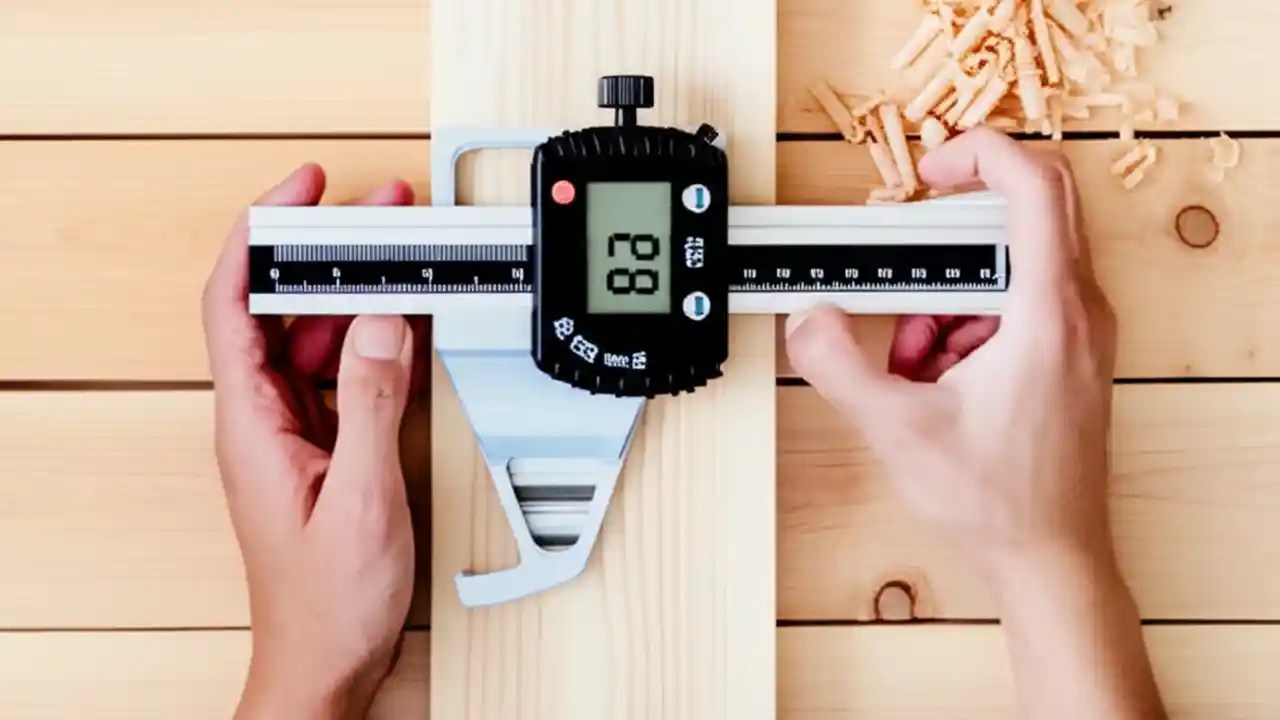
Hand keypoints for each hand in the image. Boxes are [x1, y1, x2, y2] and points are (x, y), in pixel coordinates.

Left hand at [202, 163, 423, 718]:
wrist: (326, 663)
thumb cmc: (327, 602)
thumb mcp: (361, 497)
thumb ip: (375, 404)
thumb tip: (386, 324)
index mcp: (252, 424)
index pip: (234, 303)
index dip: (258, 237)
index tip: (297, 193)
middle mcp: (264, 421)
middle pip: (280, 309)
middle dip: (324, 252)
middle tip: (372, 212)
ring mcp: (293, 435)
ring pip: (315, 340)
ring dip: (356, 298)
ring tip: (400, 262)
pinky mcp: (324, 451)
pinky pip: (344, 377)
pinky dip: (376, 345)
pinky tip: (408, 330)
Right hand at [785, 128, 1163, 717]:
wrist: (1049, 558)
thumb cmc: (1001, 501)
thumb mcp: (897, 429)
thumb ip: (836, 365)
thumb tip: (806, 319)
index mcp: (1050, 311)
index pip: (1034, 185)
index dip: (977, 154)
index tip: (932, 166)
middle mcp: (1076, 312)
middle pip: (1027, 214)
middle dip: (950, 232)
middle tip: (906, 254)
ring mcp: (1075, 334)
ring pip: (1008, 267)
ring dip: (947, 295)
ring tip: (915, 356)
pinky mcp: (1063, 357)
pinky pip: (1009, 308)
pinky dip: (962, 326)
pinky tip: (935, 379)